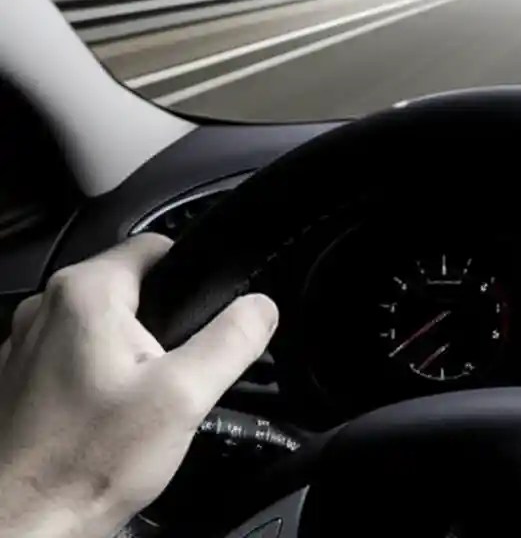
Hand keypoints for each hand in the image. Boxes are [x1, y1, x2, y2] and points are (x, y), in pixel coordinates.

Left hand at [0, 234, 277, 537]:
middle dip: (164, 327)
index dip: (194, 279)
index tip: (205, 319)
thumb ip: (233, 340)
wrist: (22, 523)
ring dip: (130, 357)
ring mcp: (24, 344)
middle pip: (133, 290)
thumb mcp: (186, 396)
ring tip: (139, 407)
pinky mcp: (18, 380)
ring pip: (103, 328)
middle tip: (174, 379)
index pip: (157, 246)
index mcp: (86, 293)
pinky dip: (97, 382)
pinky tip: (107, 422)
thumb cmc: (84, 463)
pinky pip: (75, 361)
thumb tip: (262, 306)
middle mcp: (46, 309)